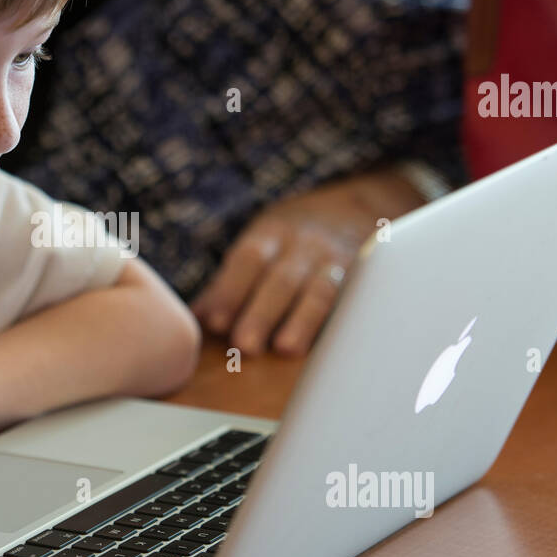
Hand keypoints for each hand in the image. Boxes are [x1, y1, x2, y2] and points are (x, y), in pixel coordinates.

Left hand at [190, 167, 423, 356]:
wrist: (358, 208)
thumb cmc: (294, 238)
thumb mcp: (261, 243)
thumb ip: (229, 283)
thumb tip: (194, 319)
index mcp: (272, 233)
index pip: (249, 259)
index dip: (230, 291)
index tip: (214, 323)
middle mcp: (305, 245)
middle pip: (282, 278)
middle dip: (262, 312)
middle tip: (243, 345)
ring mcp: (336, 261)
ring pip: (319, 290)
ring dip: (302, 321)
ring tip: (286, 348)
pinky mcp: (362, 279)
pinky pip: (351, 300)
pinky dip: (337, 323)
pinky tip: (328, 347)